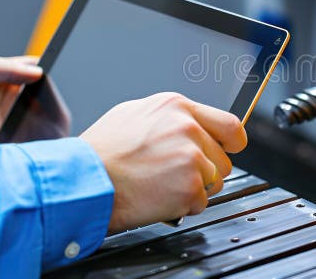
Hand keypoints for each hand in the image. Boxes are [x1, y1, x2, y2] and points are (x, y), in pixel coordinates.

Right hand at [79, 92, 246, 232]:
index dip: (231, 143)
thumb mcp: (133, 114)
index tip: (228, 150)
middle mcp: (188, 128)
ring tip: (162, 185)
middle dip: (205, 172)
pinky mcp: (190, 186)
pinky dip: (182, 207)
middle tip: (175, 175)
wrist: (84, 181)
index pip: (229, 124)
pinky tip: (158, 197)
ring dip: (193, 189)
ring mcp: (191, 157)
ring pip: (214, 182)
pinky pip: (201, 203)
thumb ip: (169, 118)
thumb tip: (189, 123)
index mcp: (176, 107)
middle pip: (224, 159)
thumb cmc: (101, 152)